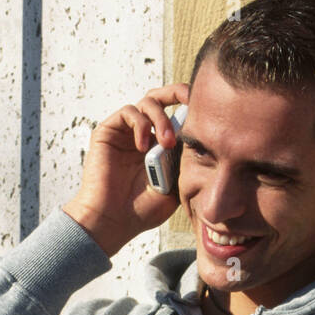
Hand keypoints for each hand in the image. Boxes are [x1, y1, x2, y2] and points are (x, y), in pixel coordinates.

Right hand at [63, 82, 190, 256]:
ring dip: (161, 118)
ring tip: (167, 143)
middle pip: (161, 98)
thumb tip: (206, 143)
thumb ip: (186, 164)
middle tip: (191, 101)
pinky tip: (144, 147)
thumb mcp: (176, 188)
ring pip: (147, 102)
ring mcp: (125, 132)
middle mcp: (142, 134)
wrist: (113, 221)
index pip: (176, 115)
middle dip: (177, 93)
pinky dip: (140, 124)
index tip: (207, 113)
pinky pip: (128, 112)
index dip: (189, 109)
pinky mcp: (108, 132)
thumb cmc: (142, 211)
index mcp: (158, 146)